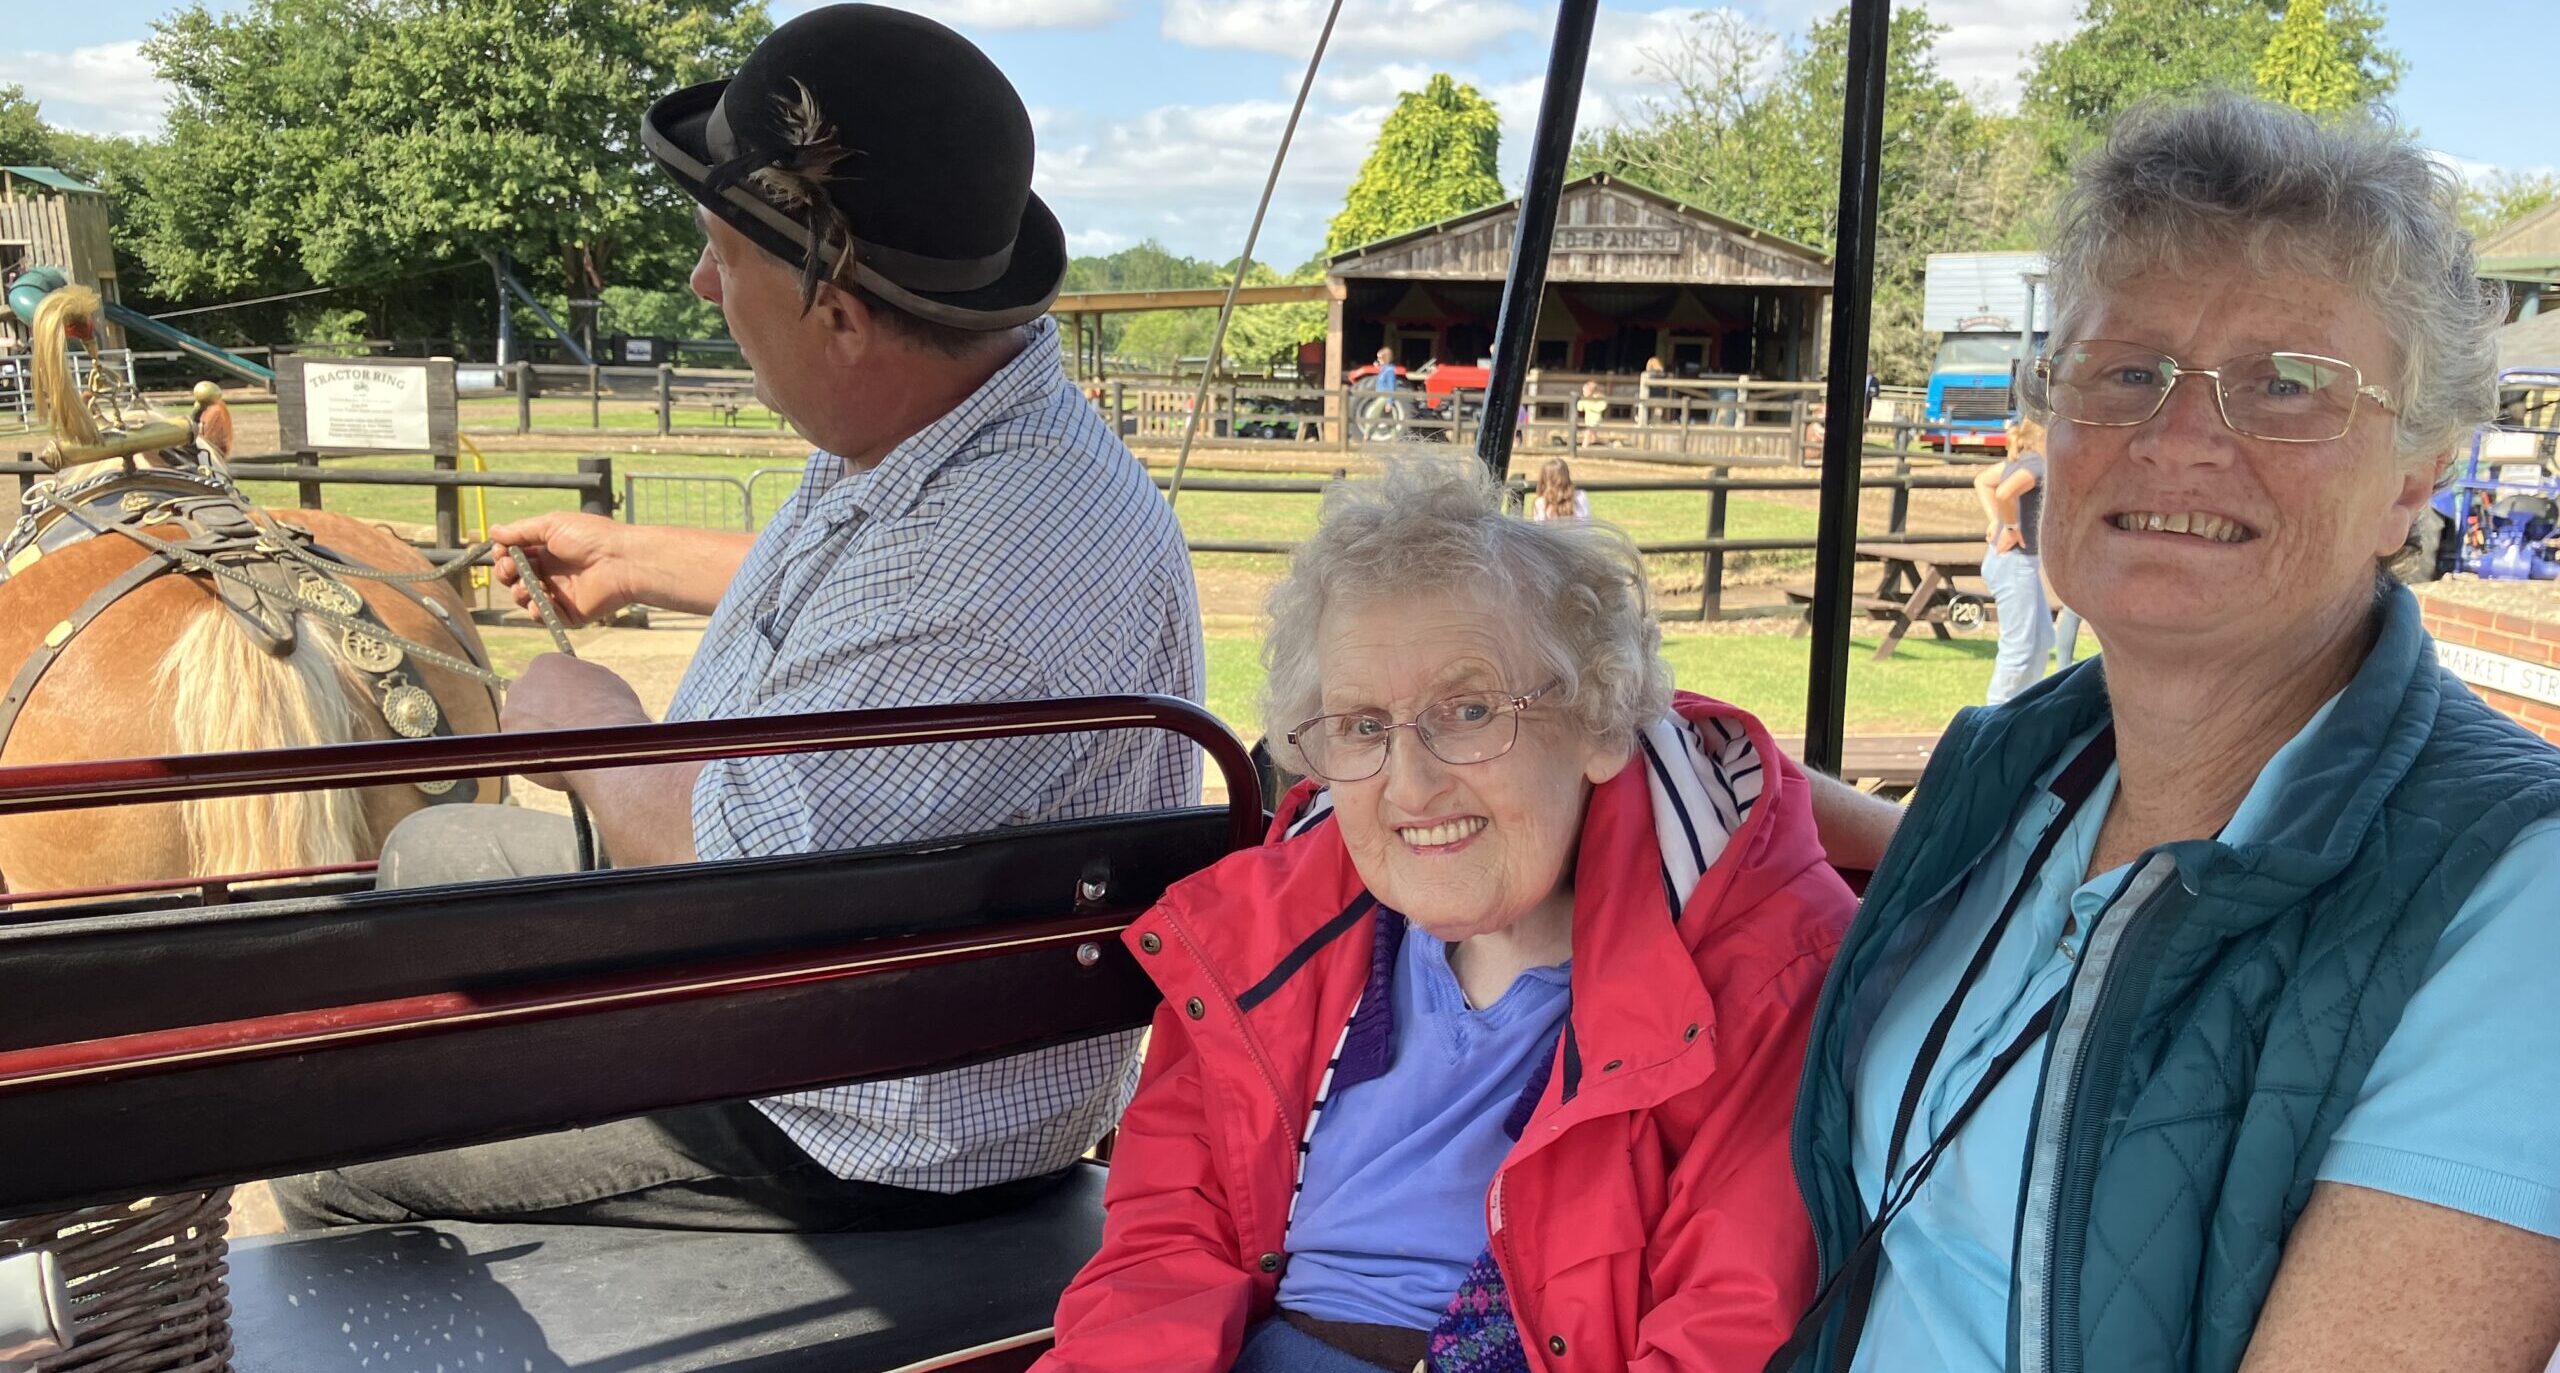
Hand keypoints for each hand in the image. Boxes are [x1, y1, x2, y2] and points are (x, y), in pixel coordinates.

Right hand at [488, 512, 631, 626]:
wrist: (620, 560)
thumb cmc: (590, 537)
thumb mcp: (552, 525)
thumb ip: (521, 531)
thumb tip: (494, 531)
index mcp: (547, 550)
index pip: (515, 556)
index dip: (503, 555)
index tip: (500, 552)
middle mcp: (551, 571)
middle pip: (516, 578)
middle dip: (505, 573)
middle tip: (510, 569)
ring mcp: (559, 593)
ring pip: (526, 598)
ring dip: (518, 592)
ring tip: (525, 586)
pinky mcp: (569, 612)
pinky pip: (544, 616)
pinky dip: (536, 611)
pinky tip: (537, 603)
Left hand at [501, 653, 649, 789]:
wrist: (602, 739)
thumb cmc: (612, 708)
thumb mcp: (604, 681)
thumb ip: (585, 683)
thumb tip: (584, 691)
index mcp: (544, 664)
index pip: (547, 677)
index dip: (563, 693)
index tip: (575, 706)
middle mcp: (520, 686)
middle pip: (530, 699)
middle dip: (546, 712)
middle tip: (570, 728)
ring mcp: (511, 717)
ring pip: (525, 727)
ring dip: (543, 736)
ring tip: (571, 748)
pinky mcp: (511, 747)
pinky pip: (528, 752)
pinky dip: (542, 757)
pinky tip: (564, 761)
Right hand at [1993, 526, 2023, 554]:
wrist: (2010, 525)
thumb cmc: (2015, 531)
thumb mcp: (2019, 536)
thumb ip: (2021, 542)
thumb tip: (2024, 547)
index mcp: (2010, 543)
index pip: (2006, 549)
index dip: (2004, 552)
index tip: (2000, 554)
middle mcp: (2005, 542)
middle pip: (2002, 547)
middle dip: (1999, 550)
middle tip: (1996, 553)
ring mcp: (2002, 538)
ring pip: (2000, 544)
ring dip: (1998, 547)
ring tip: (1996, 550)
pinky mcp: (2001, 535)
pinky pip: (1999, 541)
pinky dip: (1998, 543)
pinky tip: (1998, 543)